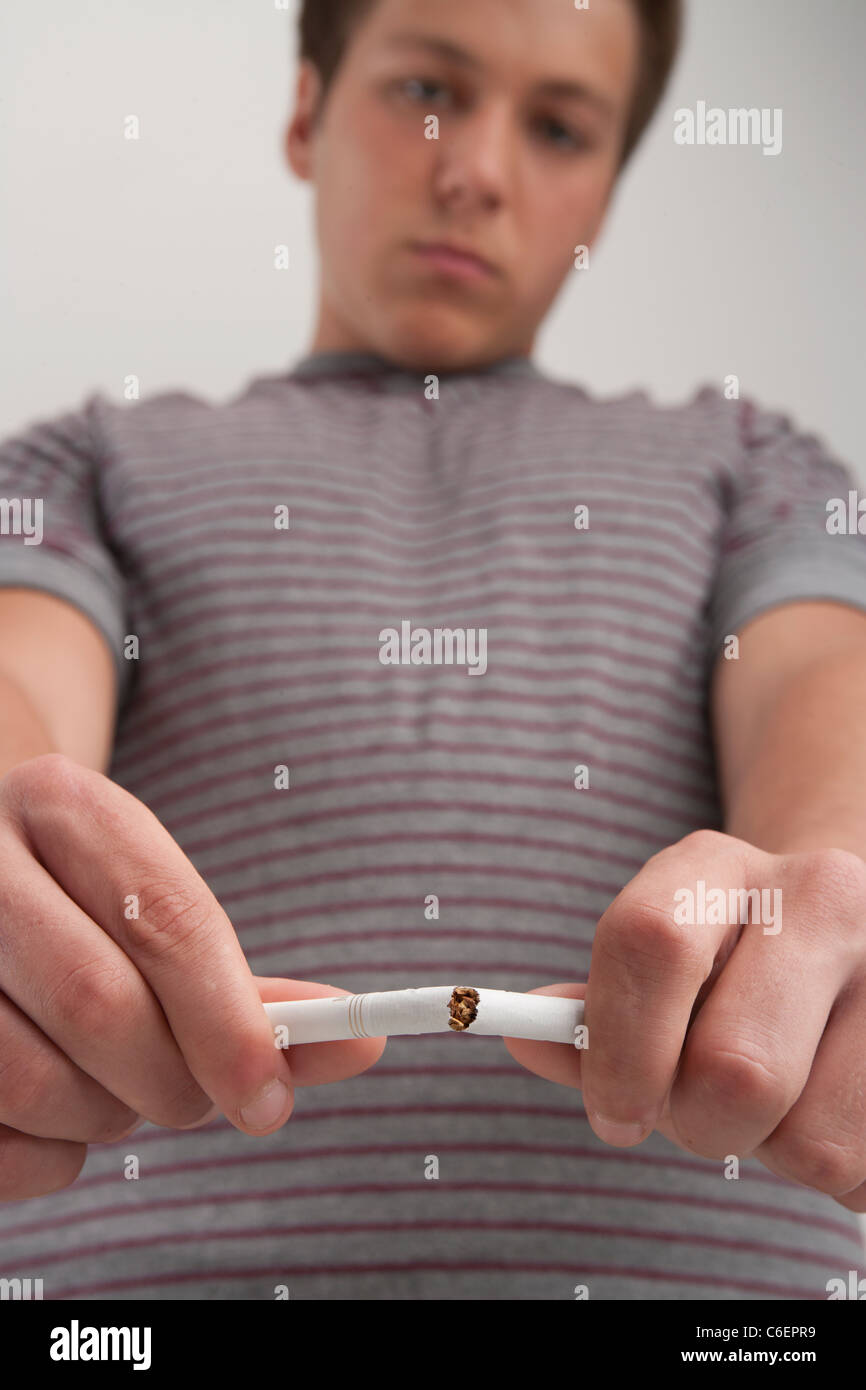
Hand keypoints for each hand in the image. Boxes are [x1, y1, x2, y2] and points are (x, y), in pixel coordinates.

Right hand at [0, 754, 383, 1199]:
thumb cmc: (87, 905)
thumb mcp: (158, 908)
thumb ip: (251, 987)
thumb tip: (363, 1046)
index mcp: (61, 804)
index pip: (164, 920)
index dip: (228, 1023)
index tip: (271, 1099)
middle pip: (97, 1004)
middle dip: (171, 1080)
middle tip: (199, 1101)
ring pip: (30, 1077)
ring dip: (104, 1118)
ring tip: (122, 1092)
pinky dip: (48, 1157)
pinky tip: (62, 1118)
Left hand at [502, 829, 865, 1210]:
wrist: (852, 930)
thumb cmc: (730, 969)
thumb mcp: (661, 963)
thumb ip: (594, 1012)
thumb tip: (522, 1037)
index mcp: (717, 868)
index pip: (647, 944)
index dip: (618, 1049)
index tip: (614, 1113)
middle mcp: (820, 894)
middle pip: (733, 1066)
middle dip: (701, 1124)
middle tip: (705, 1113)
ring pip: (811, 1138)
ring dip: (779, 1152)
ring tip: (783, 1098)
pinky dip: (841, 1169)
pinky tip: (835, 1107)